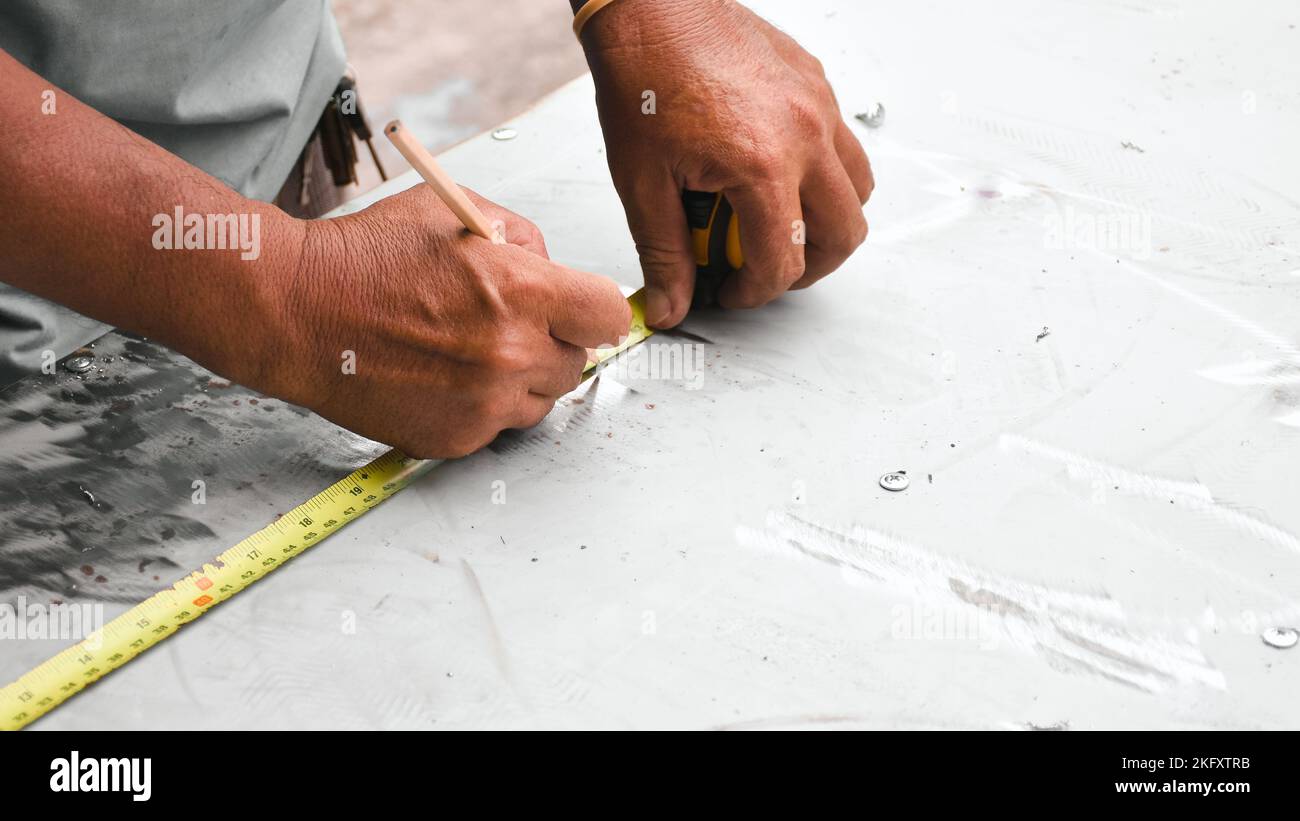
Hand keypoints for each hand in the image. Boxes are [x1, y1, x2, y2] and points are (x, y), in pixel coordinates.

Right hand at [223, 185, 631, 457]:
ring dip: (520, 379)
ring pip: (541, 401)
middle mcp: (510, 354)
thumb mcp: (458, 211)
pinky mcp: (456, 438)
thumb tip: (553, 269)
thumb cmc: (369, 256)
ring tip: (469, 349)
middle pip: (575, 363)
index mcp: (521, 291)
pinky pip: (496, 427)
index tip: (581, 312)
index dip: (594, 310)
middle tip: (505, 323)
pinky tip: (442, 375)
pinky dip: (481, 406)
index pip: (607, 316)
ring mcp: (484, 403)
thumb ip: (523, 239)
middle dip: (550, 342)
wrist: (298, 310)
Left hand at [579, 0, 873, 326]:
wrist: (652, 8)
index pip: (784, 261)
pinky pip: (843, 144)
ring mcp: (818, 105)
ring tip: (777, 225)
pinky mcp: (817, 84)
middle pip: (844, 233)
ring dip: (826, 221)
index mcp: (761, 164)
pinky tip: (771, 171)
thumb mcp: (642, 182)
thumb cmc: (644, 78)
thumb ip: (664, 253)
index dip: (755, 292)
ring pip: (859, 188)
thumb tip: (671, 305)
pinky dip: (820, 172)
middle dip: (807, 266)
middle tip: (766, 269)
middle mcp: (804, 134)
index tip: (730, 290)